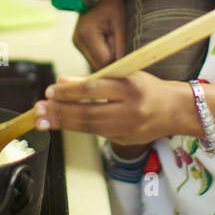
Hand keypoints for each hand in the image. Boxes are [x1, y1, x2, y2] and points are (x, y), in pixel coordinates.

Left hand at [34, 72, 194, 145]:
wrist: (176, 110)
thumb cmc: (148, 87)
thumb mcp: (126, 75)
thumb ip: (95, 79)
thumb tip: (62, 81)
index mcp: (131, 87)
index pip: (93, 89)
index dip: (69, 91)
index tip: (50, 90)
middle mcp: (130, 110)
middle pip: (88, 112)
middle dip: (59, 112)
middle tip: (38, 110)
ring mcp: (128, 129)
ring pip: (89, 127)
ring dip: (63, 123)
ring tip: (43, 120)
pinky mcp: (125, 140)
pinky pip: (97, 133)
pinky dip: (78, 127)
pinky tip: (62, 123)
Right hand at [72, 0, 126, 69]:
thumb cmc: (112, 3)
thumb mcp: (120, 23)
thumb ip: (121, 46)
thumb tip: (124, 66)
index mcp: (87, 34)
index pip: (104, 61)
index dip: (117, 62)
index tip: (128, 57)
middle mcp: (78, 40)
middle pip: (98, 65)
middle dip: (111, 60)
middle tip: (121, 46)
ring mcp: (76, 42)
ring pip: (94, 62)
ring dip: (107, 57)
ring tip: (113, 40)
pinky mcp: (78, 42)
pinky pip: (92, 56)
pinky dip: (102, 54)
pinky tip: (108, 41)